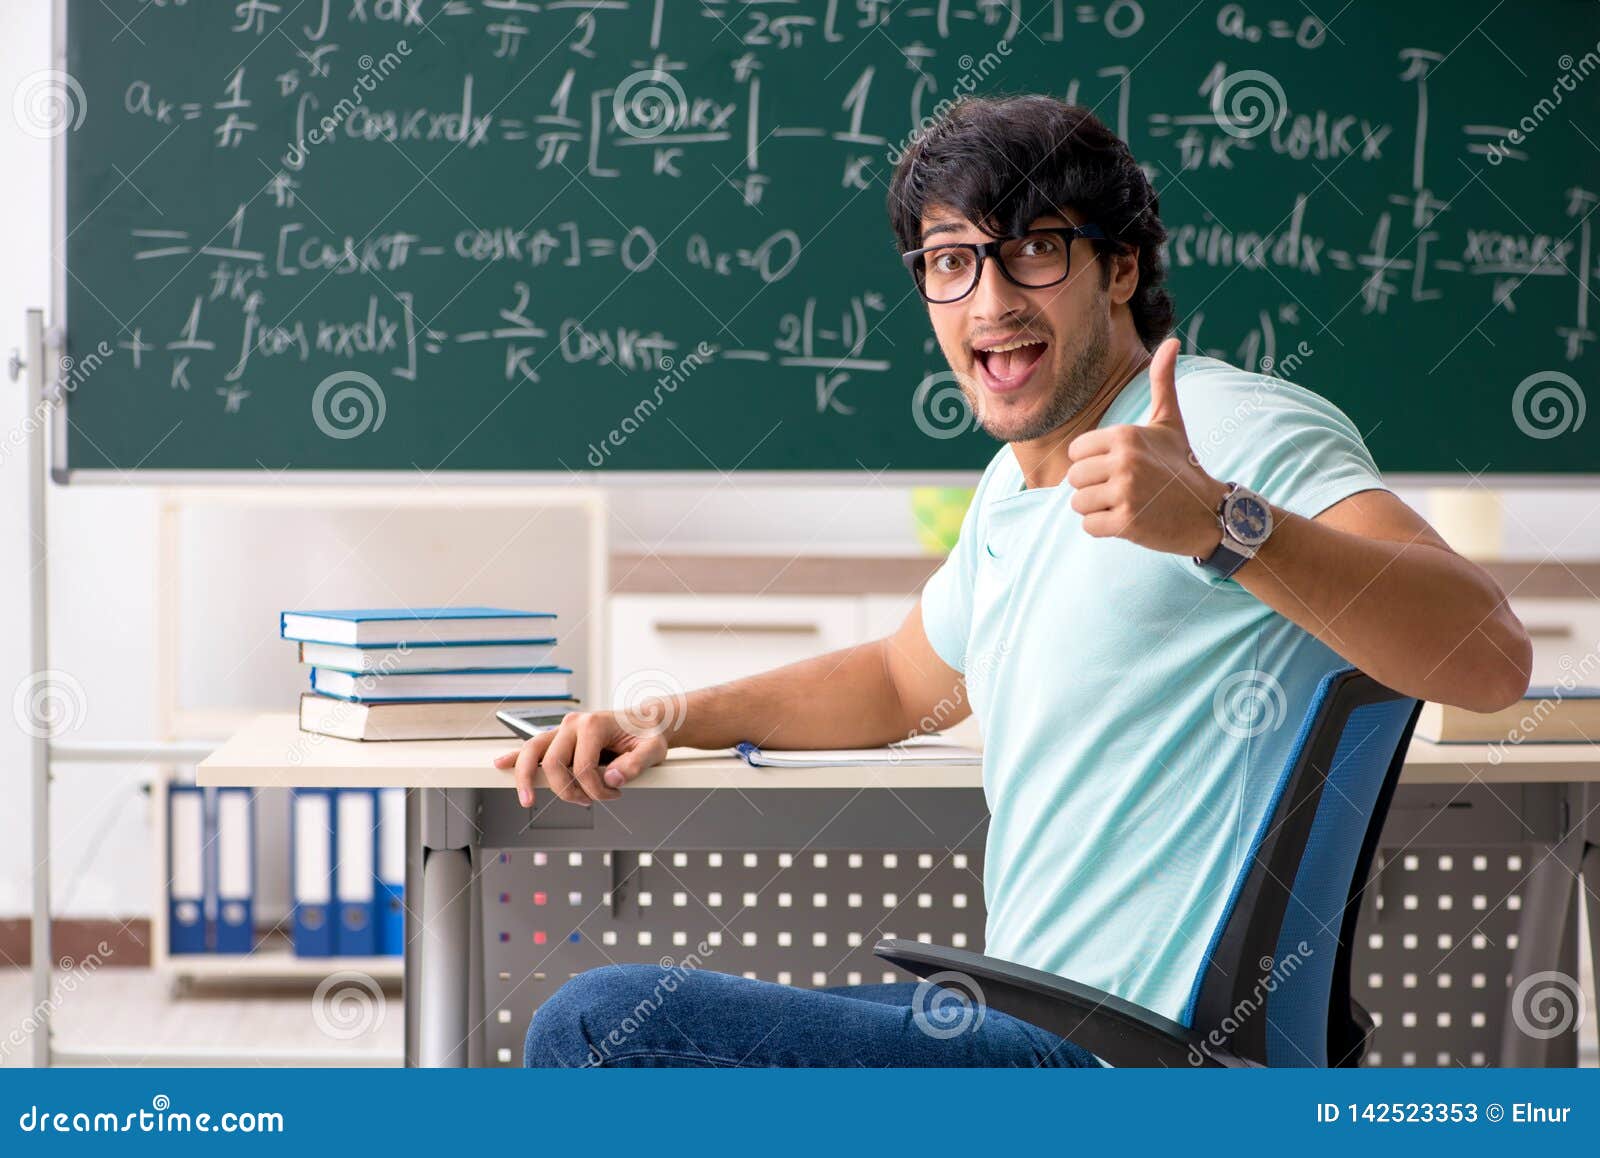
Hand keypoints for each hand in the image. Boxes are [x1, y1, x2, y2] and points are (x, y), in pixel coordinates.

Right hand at [492, 709, 668, 807]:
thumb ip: (636, 764)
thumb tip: (612, 778)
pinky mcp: (560, 737)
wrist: (645, 720)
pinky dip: (517, 756)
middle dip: (568, 790)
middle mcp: (573, 723)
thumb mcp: (653, 749)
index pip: (583, 766)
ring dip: (526, 777)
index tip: (613, 794)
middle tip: (588, 802)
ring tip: (526, 799)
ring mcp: (563, 729)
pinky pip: (533, 747)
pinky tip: (502, 764)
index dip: (596, 788)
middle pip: (553, 762)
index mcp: (594, 724)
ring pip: (533, 751)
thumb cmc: (647, 733)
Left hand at [1065, 337, 1227, 556]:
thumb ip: (1162, 382)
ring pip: (1078, 503)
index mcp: (1125, 434)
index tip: (1119, 468)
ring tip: (1127, 504)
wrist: (1209, 513)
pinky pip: (1088, 526)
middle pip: (1074, 478)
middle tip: (1125, 489)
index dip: (1092, 462)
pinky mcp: (1126, 522)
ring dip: (1097, 509)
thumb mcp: (1170, 422)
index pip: (1076, 451)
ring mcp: (1125, 492)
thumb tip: (1171, 341)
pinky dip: (1104, 528)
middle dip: (1093, 487)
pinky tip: (1129, 521)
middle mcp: (1123, 460)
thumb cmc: (1183, 465)